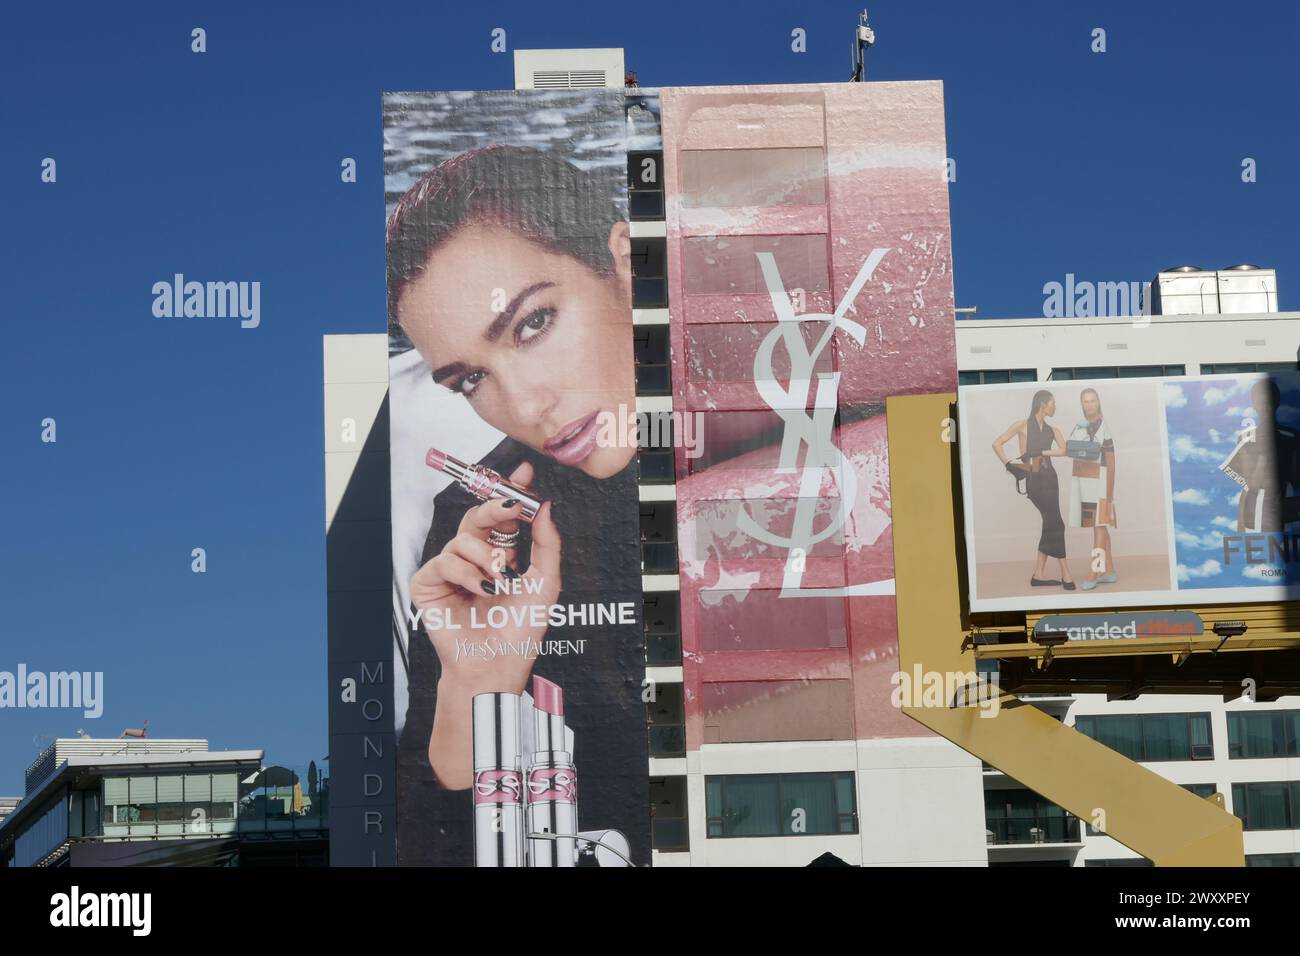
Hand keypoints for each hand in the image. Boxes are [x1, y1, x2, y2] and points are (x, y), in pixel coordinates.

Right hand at [411, 462, 562, 694]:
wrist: (496, 665)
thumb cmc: (520, 631)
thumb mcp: (545, 582)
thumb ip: (547, 543)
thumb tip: (545, 506)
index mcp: (501, 556)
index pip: (504, 518)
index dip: (512, 492)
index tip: (525, 473)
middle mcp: (474, 560)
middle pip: (478, 516)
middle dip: (496, 506)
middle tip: (512, 507)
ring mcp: (450, 571)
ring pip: (462, 538)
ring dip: (487, 558)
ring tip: (500, 581)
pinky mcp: (428, 585)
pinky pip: (444, 560)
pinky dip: (465, 574)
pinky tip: (478, 590)